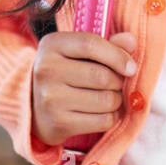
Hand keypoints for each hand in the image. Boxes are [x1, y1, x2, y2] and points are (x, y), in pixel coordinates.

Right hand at [31, 29, 137, 146]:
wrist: (34, 106)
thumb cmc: (65, 73)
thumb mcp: (79, 52)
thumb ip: (107, 44)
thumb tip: (131, 41)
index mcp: (51, 45)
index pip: (90, 44)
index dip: (117, 55)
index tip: (130, 67)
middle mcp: (46, 70)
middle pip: (102, 75)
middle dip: (118, 81)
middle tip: (114, 83)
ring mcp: (50, 98)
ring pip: (106, 100)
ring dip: (115, 100)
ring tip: (106, 97)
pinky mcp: (59, 123)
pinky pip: (103, 121)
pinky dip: (110, 117)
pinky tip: (100, 113)